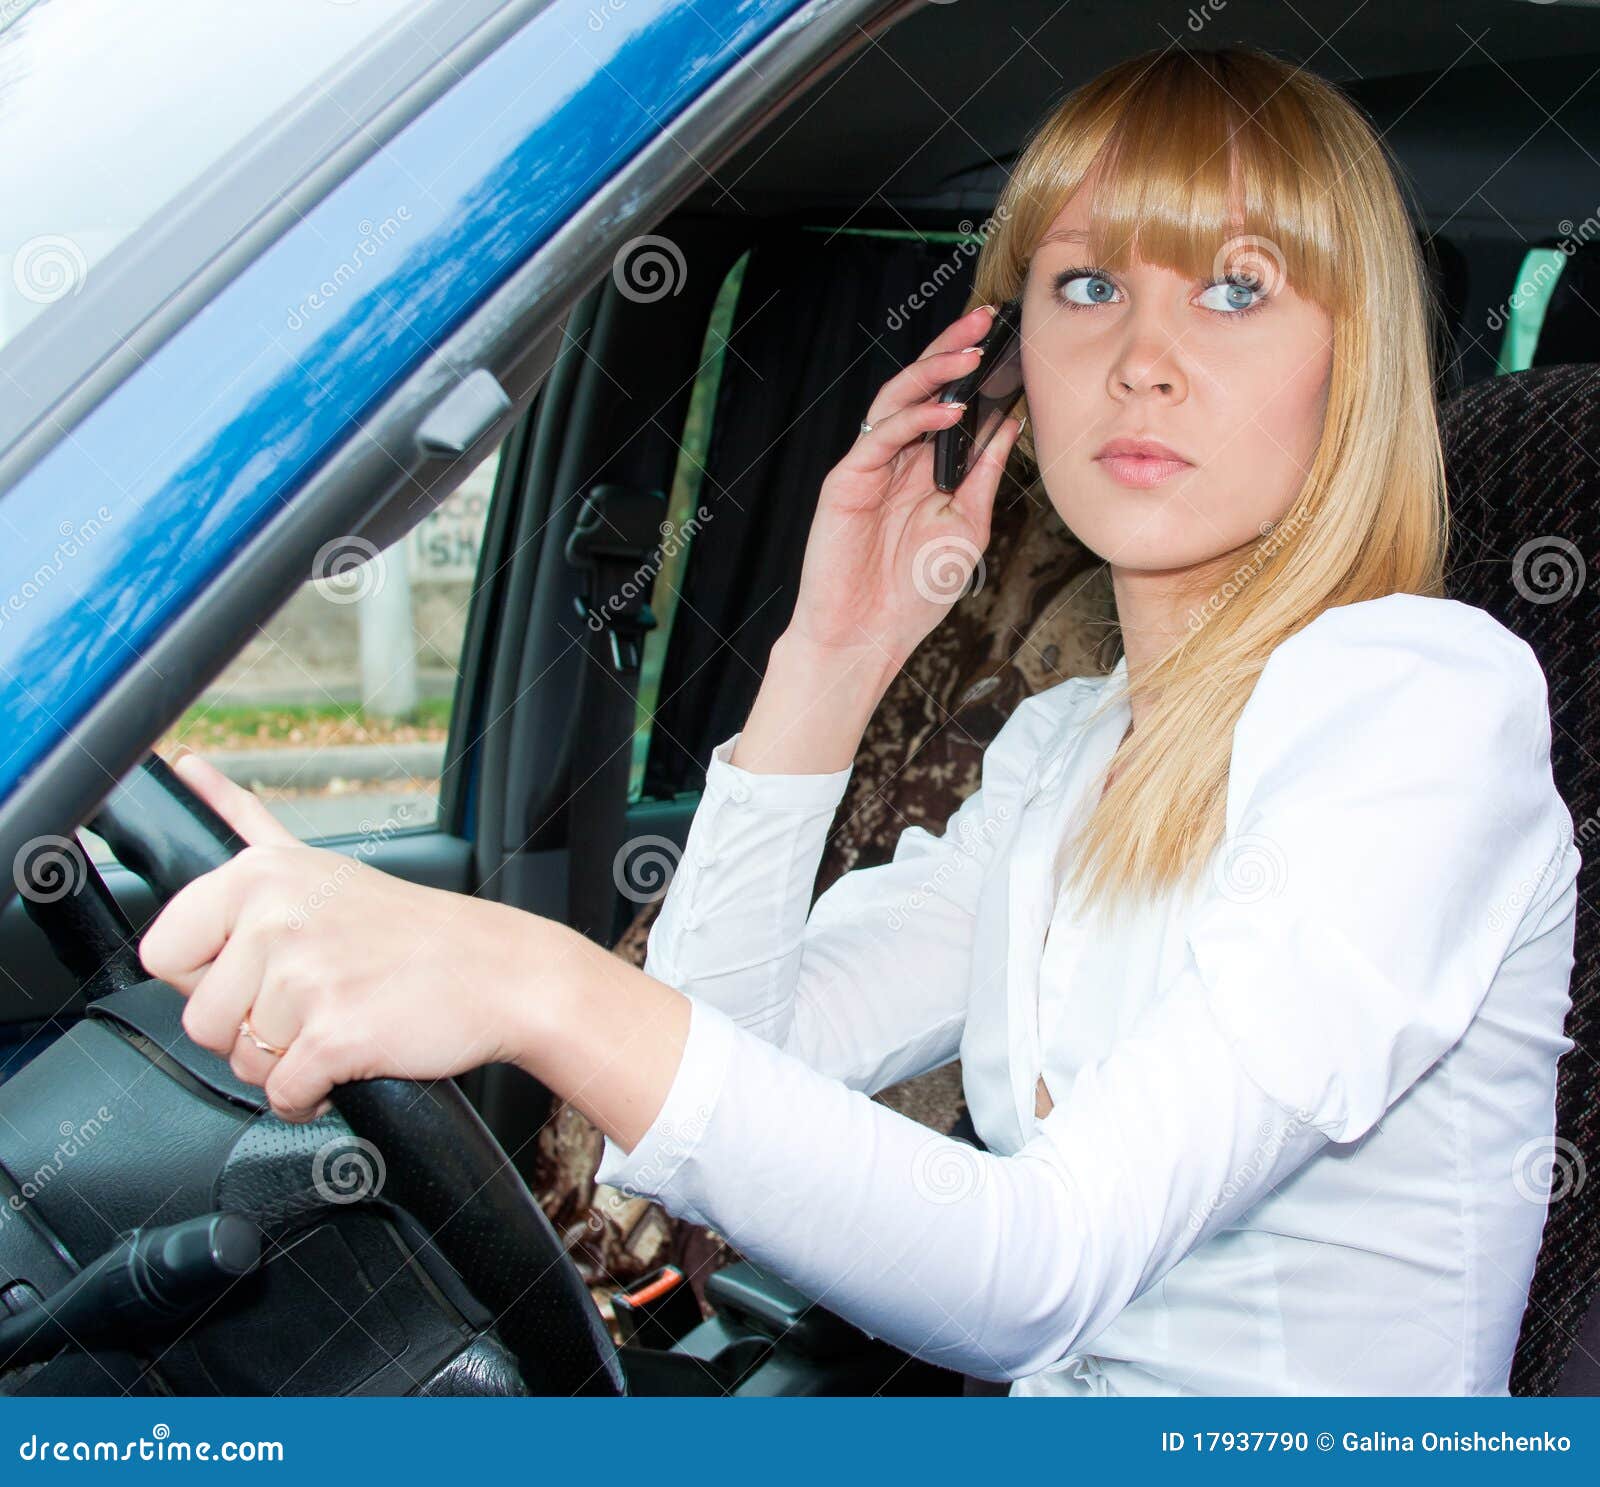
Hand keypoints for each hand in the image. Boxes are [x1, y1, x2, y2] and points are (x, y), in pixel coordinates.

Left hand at [137, 752, 546, 1123]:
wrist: (502, 972)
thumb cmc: (414, 929)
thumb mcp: (319, 863)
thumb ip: (246, 823)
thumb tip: (186, 767)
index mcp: (259, 875)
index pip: (163, 952)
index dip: (210, 975)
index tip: (262, 967)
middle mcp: (275, 918)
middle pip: (200, 1018)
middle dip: (252, 1027)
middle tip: (316, 996)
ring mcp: (304, 976)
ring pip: (243, 1060)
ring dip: (287, 1061)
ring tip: (341, 1018)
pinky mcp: (332, 1033)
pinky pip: (283, 1094)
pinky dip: (313, 1095)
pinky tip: (349, 1059)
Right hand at [787, 303, 1025, 664]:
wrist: (864, 639)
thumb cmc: (911, 594)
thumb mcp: (967, 526)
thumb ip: (985, 474)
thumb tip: (1011, 424)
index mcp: (923, 467)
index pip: (947, 402)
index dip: (972, 369)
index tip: (1010, 340)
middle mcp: (895, 459)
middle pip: (920, 388)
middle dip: (950, 350)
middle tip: (984, 319)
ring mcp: (868, 468)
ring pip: (896, 400)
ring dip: (932, 372)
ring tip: (969, 352)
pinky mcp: (846, 482)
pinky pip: (879, 438)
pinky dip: (913, 419)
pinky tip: (948, 411)